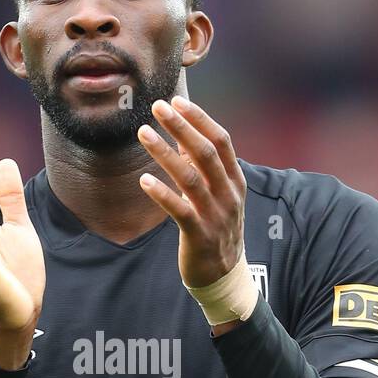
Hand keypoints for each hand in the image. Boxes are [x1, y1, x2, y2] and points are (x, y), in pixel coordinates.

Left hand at [136, 96, 246, 290]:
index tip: (177, 101)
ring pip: (190, 178)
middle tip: (158, 107)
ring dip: (165, 153)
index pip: (221, 141)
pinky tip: (144, 180)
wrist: (224, 276)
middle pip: (206, 153)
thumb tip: (183, 135)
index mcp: (235, 181)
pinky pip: (179, 211)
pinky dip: (161, 194)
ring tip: (143, 133)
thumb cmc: (216, 228)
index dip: (199, 119)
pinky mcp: (199, 236)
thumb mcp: (218, 195)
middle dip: (181, 127)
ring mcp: (215, 216)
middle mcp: (228, 195)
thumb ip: (203, 167)